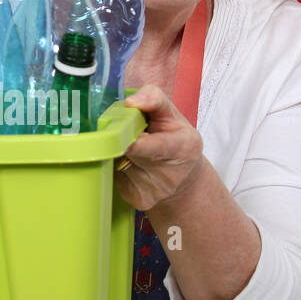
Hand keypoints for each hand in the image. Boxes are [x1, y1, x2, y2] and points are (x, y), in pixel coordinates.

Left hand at [114, 85, 204, 211]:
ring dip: (119, 152)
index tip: (125, 141)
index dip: (137, 144)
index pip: (156, 147)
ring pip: (119, 163)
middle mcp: (169, 174)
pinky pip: (116, 177)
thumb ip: (154, 100)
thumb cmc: (176, 140)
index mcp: (183, 148)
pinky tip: (131, 165)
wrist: (183, 179)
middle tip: (126, 132)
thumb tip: (130, 102)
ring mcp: (152, 191)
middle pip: (131, 153)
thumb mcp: (173, 115)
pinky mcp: (138, 200)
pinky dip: (118, 167)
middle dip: (122, 139)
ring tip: (133, 150)